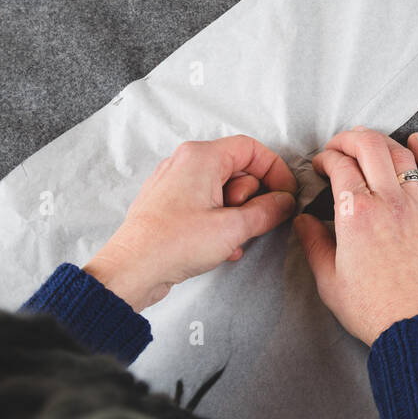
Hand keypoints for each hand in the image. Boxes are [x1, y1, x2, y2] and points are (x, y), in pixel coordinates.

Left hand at [85, 135, 297, 310]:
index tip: (285, 194)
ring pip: (223, 190)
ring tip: (228, 238)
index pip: (251, 149)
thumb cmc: (172, 243)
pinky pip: (206, 204)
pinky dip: (219, 221)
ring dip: (235, 215)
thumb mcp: (234, 228)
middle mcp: (185, 163)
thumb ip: (268, 211)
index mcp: (201, 157)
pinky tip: (220, 246)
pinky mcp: (169, 204)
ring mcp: (175, 183)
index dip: (274, 170)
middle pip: (238, 170)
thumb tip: (284, 202)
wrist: (132, 269)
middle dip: (250, 199)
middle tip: (248, 221)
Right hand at [293, 128, 417, 346]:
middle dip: (350, 138)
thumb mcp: (330, 282)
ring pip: (402, 155)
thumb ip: (314, 244)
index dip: (327, 158)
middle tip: (341, 144)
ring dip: (383, 141)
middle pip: (370, 147)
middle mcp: (389, 203)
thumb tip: (303, 222)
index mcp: (356, 215)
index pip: (340, 167)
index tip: (323, 164)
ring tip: (371, 141)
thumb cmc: (376, 312)